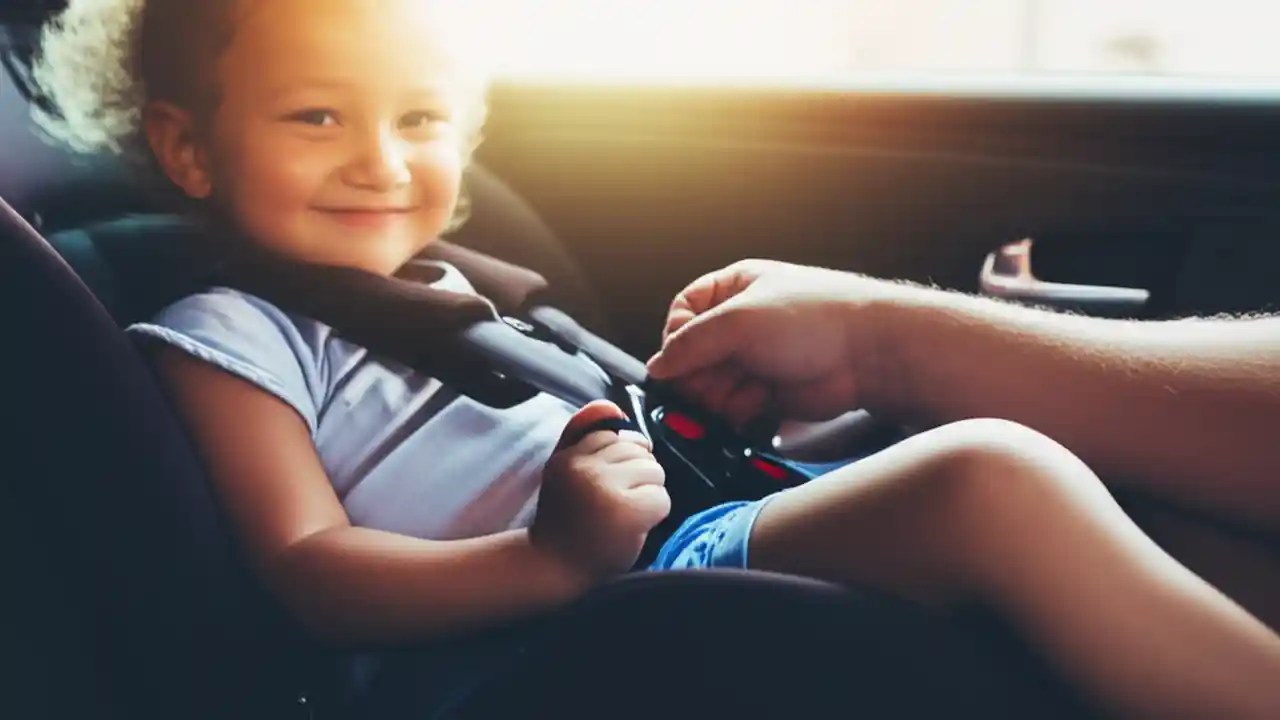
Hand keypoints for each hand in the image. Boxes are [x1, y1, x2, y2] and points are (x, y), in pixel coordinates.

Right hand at [531, 400, 669, 582]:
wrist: (553, 567)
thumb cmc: (565, 518)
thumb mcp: (563, 469)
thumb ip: (582, 433)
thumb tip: (613, 405)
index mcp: (568, 456)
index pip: (612, 433)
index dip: (617, 458)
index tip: (604, 483)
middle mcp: (584, 468)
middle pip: (638, 450)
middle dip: (636, 475)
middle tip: (615, 502)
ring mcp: (605, 489)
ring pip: (654, 471)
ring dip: (647, 492)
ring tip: (625, 512)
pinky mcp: (626, 511)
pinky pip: (661, 497)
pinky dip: (655, 513)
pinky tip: (634, 525)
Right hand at [646, 259, 909, 427]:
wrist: (867, 353)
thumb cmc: (812, 319)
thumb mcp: (739, 321)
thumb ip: (691, 344)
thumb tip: (657, 369)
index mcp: (733, 289)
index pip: (681, 313)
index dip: (676, 338)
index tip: (679, 360)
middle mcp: (740, 323)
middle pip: (691, 357)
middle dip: (698, 375)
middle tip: (713, 383)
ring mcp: (753, 359)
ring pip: (709, 386)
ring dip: (718, 397)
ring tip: (744, 393)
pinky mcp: (767, 393)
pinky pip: (732, 408)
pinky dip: (737, 412)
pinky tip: (757, 405)